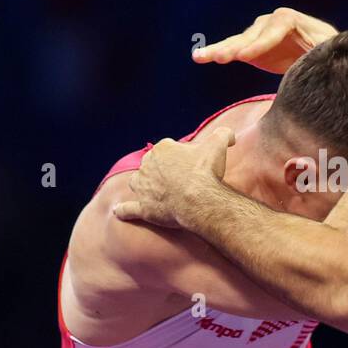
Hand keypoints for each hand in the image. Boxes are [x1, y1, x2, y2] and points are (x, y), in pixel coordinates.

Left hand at [111, 127, 235, 227]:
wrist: (199, 199)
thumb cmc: (207, 172)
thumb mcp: (219, 145)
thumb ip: (224, 134)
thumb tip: (230, 136)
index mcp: (162, 148)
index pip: (167, 149)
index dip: (179, 157)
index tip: (190, 165)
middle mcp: (147, 165)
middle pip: (151, 165)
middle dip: (161, 172)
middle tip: (179, 181)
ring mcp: (143, 187)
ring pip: (138, 183)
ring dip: (143, 186)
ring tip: (154, 192)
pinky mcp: (143, 207)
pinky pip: (128, 209)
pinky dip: (123, 211)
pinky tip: (118, 212)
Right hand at [191, 8, 337, 73]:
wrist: (322, 61)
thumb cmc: (330, 56)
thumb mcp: (331, 52)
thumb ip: (325, 50)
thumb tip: (327, 50)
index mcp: (296, 21)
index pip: (279, 25)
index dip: (263, 40)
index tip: (248, 56)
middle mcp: (274, 22)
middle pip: (254, 33)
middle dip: (238, 46)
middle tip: (222, 58)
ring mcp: (260, 34)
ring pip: (239, 42)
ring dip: (221, 50)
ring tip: (201, 57)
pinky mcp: (251, 49)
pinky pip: (232, 51)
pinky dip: (216, 54)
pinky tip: (198, 57)